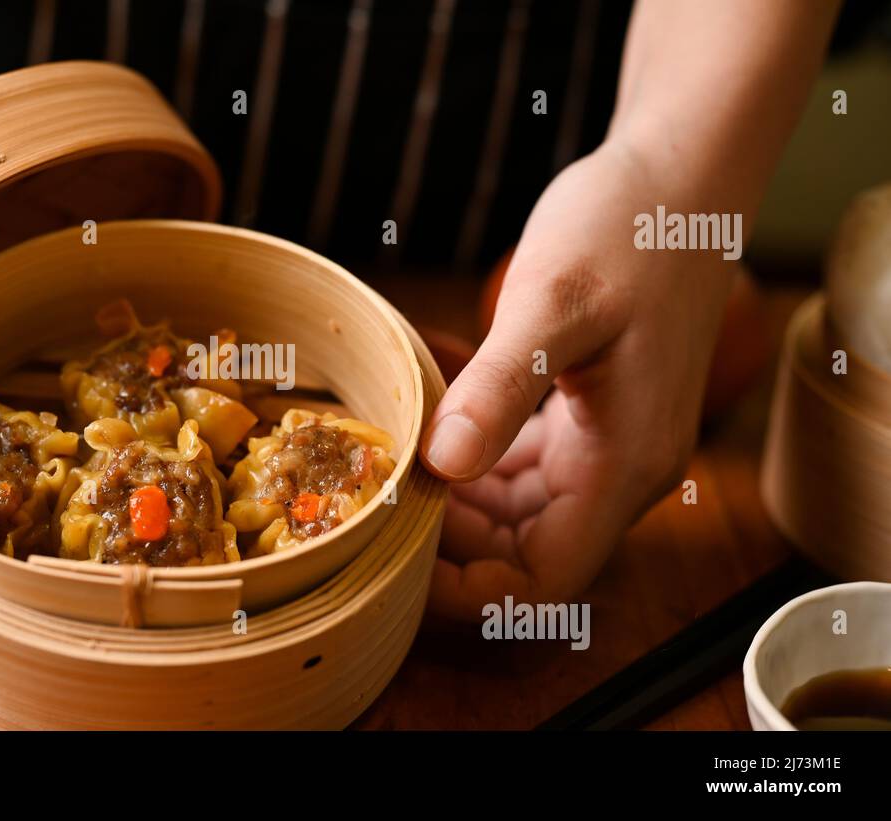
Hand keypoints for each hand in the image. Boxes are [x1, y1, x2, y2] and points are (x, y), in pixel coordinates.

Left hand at [420, 139, 736, 620]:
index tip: (397, 555)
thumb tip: (441, 466)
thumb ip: (500, 388)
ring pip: (513, 506)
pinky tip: (431, 386)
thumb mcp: (553, 304)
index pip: (544, 580)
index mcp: (622, 465)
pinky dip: (468, 436)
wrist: (683, 171)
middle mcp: (619, 469)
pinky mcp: (588, 411)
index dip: (471, 591)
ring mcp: (605, 441)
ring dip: (450, 485)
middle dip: (445, 535)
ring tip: (392, 436)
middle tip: (373, 487)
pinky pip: (517, 455)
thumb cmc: (629, 228)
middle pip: (521, 549)